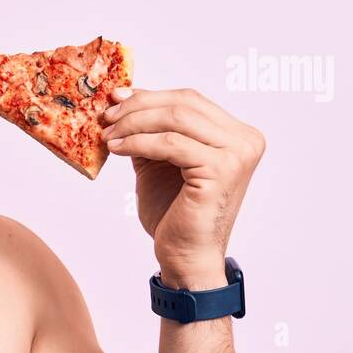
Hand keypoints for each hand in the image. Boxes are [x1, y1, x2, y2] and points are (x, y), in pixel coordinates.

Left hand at [100, 87, 264, 287]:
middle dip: (139, 106)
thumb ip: (150, 130)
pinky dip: (138, 142)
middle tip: (107, 117)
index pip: (190, 99)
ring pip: (176, 119)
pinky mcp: (221, 170)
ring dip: (134, 123)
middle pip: (184, 103)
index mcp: (237, 135)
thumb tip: (123, 96)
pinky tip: (117, 149)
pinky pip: (170, 144)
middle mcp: (246, 140)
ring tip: (108, 135)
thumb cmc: (174, 214)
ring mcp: (237, 154)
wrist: (185, 257)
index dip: (150, 95)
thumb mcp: (159, 161)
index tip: (115, 98)